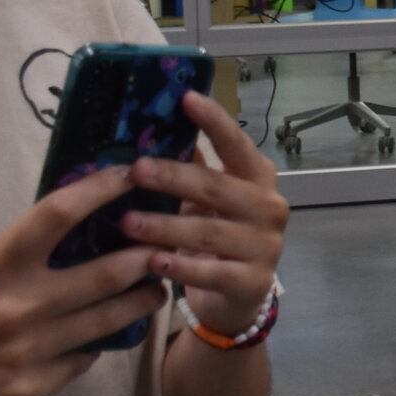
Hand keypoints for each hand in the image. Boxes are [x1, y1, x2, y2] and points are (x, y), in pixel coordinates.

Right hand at [0, 164, 174, 395]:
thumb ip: (12, 256)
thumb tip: (68, 228)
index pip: (59, 214)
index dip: (102, 190)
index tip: (131, 176)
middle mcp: (17, 307)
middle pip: (107, 272)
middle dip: (148, 257)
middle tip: (168, 246)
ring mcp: (29, 352)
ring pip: (109, 320)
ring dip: (141, 301)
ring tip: (156, 289)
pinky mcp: (33, 390)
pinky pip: (83, 359)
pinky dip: (96, 343)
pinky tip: (105, 334)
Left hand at [128, 92, 288, 338]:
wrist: (238, 297)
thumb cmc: (217, 235)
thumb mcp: (207, 200)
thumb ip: (193, 169)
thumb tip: (155, 127)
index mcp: (257, 178)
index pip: (237, 144)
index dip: (214, 121)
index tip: (186, 99)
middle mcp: (268, 208)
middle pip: (218, 188)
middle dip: (175, 178)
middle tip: (136, 170)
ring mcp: (264, 246)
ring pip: (210, 232)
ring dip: (166, 226)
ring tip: (127, 223)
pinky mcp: (252, 282)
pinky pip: (211, 272)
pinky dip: (181, 267)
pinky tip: (153, 262)